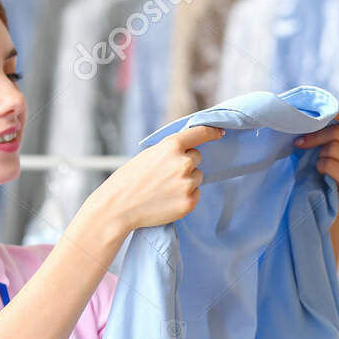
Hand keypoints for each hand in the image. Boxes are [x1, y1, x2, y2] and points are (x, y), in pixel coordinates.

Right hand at [85, 123, 224, 236]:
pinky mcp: (189, 203)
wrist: (119, 207)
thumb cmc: (130, 180)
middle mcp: (183, 163)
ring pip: (197, 177)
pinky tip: (168, 200)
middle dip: (186, 163)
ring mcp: (188, 184)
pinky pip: (196, 194)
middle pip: (197, 158)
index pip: (199, 133)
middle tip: (166, 174)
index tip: (219, 132)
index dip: (211, 132)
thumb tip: (189, 152)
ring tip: (164, 188)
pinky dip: (186, 196)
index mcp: (171, 146)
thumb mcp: (149, 155)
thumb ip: (170, 151)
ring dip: (187, 180)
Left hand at [294, 99, 338, 204]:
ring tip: (320, 160)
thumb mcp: (336, 141)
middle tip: (301, 143)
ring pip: (333, 149)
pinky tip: (322, 171)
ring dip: (320, 155)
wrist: (331, 199)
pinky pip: (331, 165)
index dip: (328, 116)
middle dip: (316, 137)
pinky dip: (321, 166)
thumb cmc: (333, 165)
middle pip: (338, 133)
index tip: (310, 122)